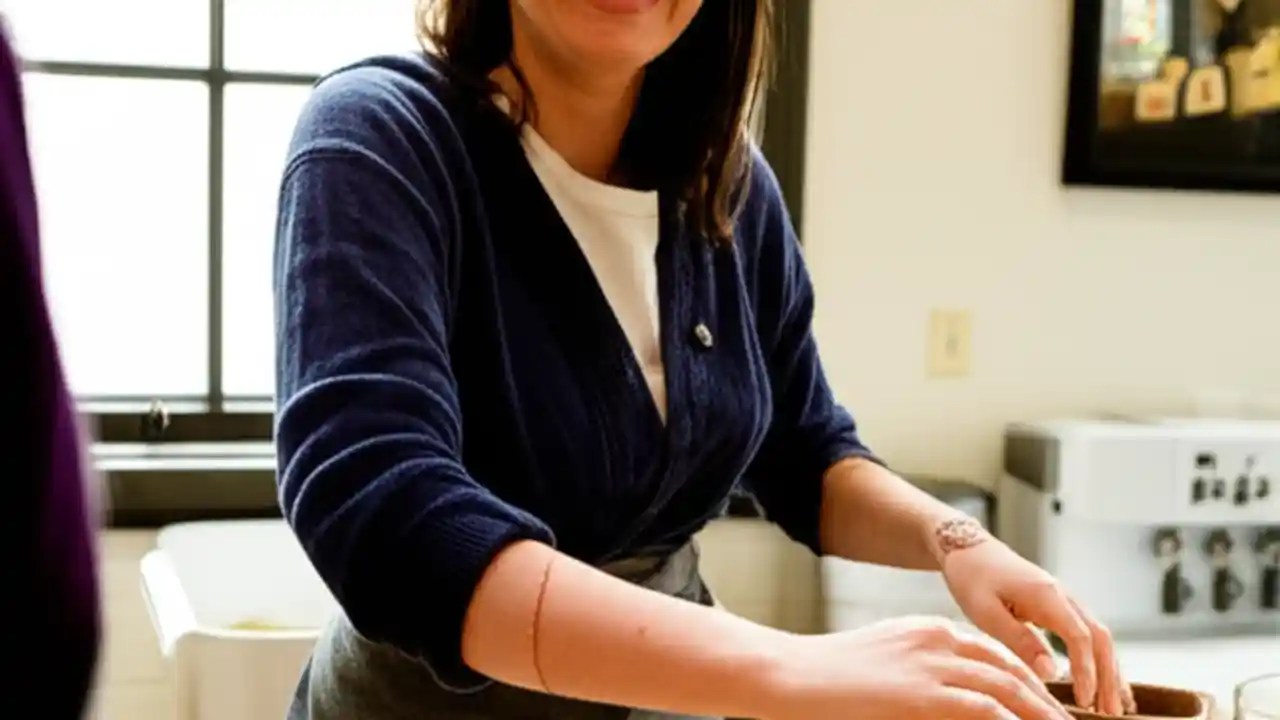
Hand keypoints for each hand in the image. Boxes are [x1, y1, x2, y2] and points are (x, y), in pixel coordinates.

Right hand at [758, 615, 1072, 719]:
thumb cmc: (825, 678)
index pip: (990, 652)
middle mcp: (936, 640)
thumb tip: (940, 700)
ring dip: (1039, 713)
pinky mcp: (922, 695)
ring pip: (1006, 688)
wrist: (789, 674)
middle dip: (1041, 697)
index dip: (1022, 678)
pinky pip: (983, 709)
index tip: (1041, 701)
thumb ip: (916, 674)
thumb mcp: (881, 664)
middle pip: (1008, 667)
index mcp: (927, 630)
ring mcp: (931, 666)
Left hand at [940, 530, 1134, 715]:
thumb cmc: (971, 577)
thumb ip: (1019, 640)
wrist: (966, 548)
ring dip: (1109, 670)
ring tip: (1113, 706)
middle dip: (1109, 676)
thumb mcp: (986, 611)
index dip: (1086, 671)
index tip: (1085, 701)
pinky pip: (1087, 634)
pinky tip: (1101, 682)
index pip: (1079, 637)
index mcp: (1046, 595)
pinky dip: (1098, 659)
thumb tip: (1052, 673)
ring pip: (1098, 637)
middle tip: (1111, 714)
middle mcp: (1062, 595)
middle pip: (1100, 638)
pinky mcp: (1057, 606)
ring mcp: (1063, 599)